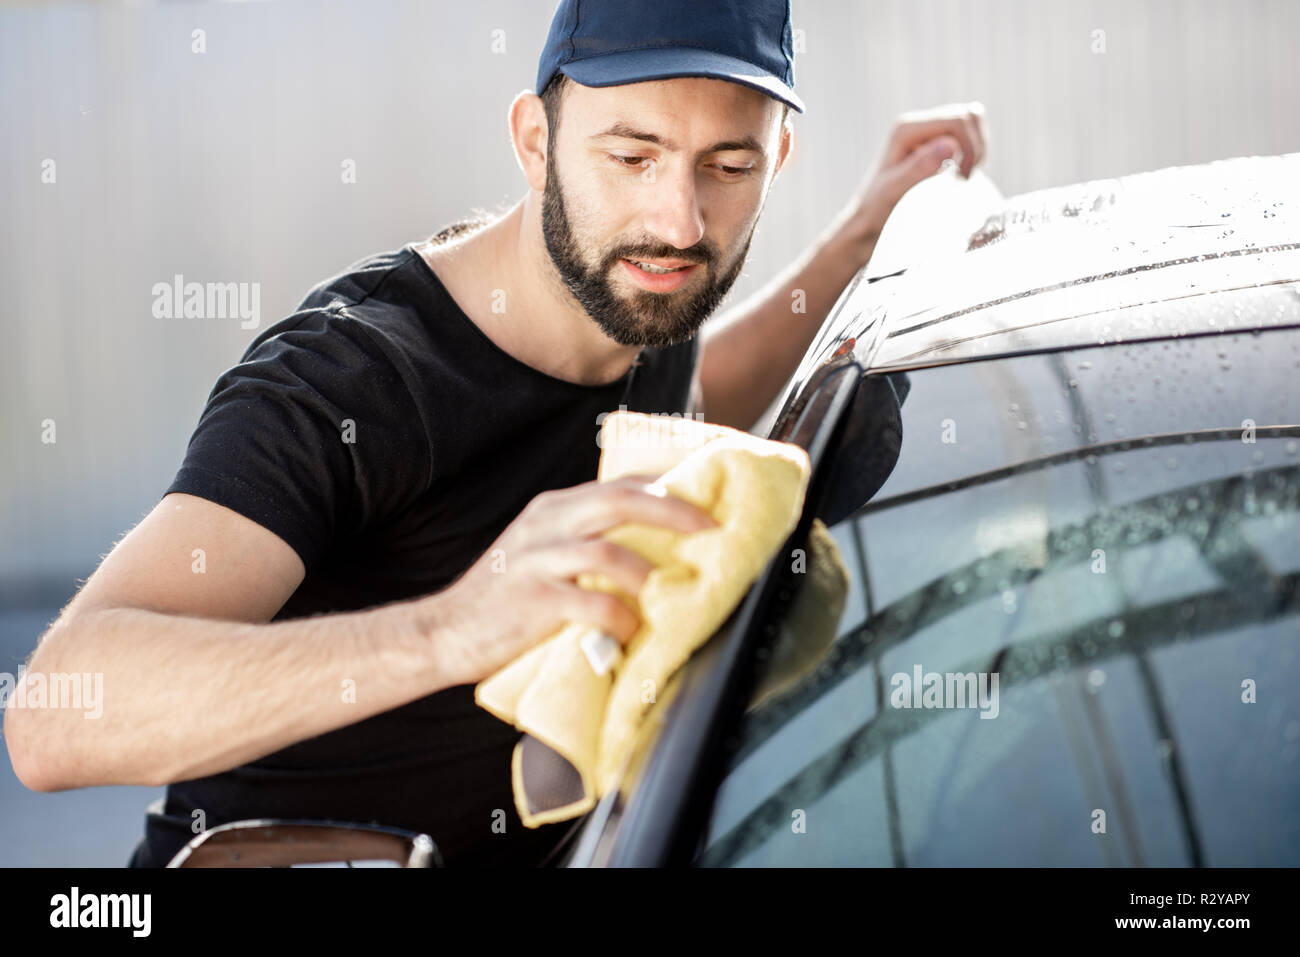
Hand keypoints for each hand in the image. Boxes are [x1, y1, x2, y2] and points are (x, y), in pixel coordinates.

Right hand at [429, 475, 717, 685]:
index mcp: (554, 508)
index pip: (619, 483)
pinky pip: (590, 604)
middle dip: (674, 513)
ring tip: (671, 594)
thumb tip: (650, 549)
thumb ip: (586, 541)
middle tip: (711, 532)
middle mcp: (547, 523)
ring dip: (649, 575)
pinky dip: (619, 618)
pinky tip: (629, 631)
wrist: (444, 631)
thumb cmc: (504, 599)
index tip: (707, 503)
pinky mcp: (532, 600)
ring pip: (608, 551)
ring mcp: (537, 559)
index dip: (668, 489)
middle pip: (620, 500)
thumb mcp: (543, 552)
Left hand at [837, 102, 989, 263]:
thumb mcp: (895, 192)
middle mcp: (917, 124)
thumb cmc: (877, 208)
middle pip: (967, 117)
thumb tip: (950, 145)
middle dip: (975, 147)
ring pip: (971, 121)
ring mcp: (927, 132)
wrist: (868, 219)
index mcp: (906, 129)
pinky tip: (962, 172)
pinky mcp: (935, 142)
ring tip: (964, 175)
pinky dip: (974, 150)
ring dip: (977, 148)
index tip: (962, 178)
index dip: (969, 148)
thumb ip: (920, 168)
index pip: (956, 121)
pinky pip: (967, 133)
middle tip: (964, 178)